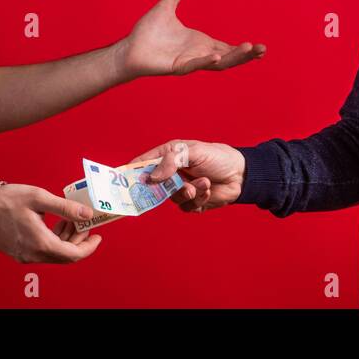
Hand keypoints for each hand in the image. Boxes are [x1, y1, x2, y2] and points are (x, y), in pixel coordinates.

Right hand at [0, 184, 102, 262]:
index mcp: (41, 244)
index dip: (89, 247)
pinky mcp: (19, 252)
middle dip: (78, 240)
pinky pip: (42, 251)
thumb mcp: (39, 198)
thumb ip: (65, 208)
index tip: (97, 236)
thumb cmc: (6, 201)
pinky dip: (53, 239)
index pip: (73, 255)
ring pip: (54, 253)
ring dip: (66, 238)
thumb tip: (86, 214)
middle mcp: (34, 255)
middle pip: (65, 255)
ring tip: (69, 218)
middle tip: (84, 223)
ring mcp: (25, 255)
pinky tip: (54, 222)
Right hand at [52, 140, 245, 241]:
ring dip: (187, 192)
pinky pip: (186, 207)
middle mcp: (170, 173)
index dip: (128, 172)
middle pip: (150, 186)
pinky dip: (197, 200)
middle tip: (152, 193)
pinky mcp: (191, 203)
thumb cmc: (216, 156)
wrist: (241, 174)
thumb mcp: (192, 151)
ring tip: (201, 183)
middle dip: (153, 191)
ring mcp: (180, 189)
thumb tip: (152, 176)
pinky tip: (207, 189)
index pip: (142, 164)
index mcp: (167, 156)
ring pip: (170, 199)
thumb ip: (171, 161)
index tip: (116, 180)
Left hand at [117, 0, 266, 77]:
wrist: (128, 48)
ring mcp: (189, 61)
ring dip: (233, 57)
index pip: (227, 47)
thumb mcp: (165, 8)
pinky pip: (194, 64)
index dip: (242, 48)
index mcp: (199, 42)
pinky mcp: (177, 67)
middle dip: (246, 55)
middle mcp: (198, 53)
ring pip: (217, 63)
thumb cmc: (146, 33)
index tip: (259, 46)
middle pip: (228, 57)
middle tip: (263, 50)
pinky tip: (217, 56)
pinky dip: (206, 60)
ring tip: (250, 50)